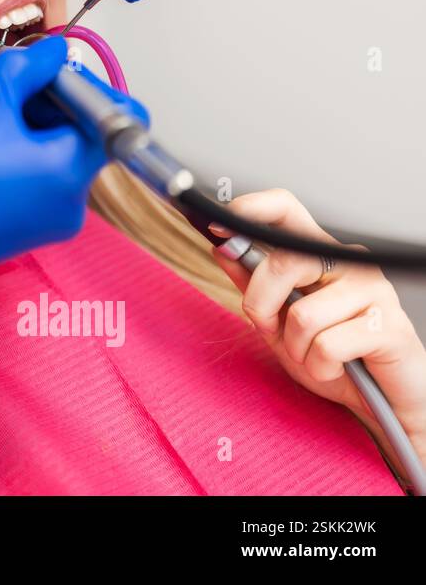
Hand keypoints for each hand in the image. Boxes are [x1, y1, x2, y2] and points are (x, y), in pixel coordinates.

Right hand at [0, 36, 144, 374]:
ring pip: (50, 151)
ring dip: (18, 122)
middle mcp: (68, 203)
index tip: (43, 71)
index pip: (116, 118)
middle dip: (41, 100)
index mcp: (69, 172)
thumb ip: (28, 69)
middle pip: (80, 133)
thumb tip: (56, 52)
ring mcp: (44, 219)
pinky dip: (8, 150)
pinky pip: (30, 176)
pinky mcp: (19, 228)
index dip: (83, 84)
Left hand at [209, 189, 425, 468]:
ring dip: (297, 348)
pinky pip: (328, 346)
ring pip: (302, 314)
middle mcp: (348, 262)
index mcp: (318, 254)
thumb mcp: (277, 322)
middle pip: (283, 263)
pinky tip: (337, 367)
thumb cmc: (334, 356)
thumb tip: (222, 249)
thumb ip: (252, 285)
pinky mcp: (389, 325)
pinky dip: (321, 367)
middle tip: (270, 329)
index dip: (251, 209)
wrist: (382, 399)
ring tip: (316, 355)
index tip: (219, 226)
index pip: (286, 210)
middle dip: (261, 305)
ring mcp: (373, 290)